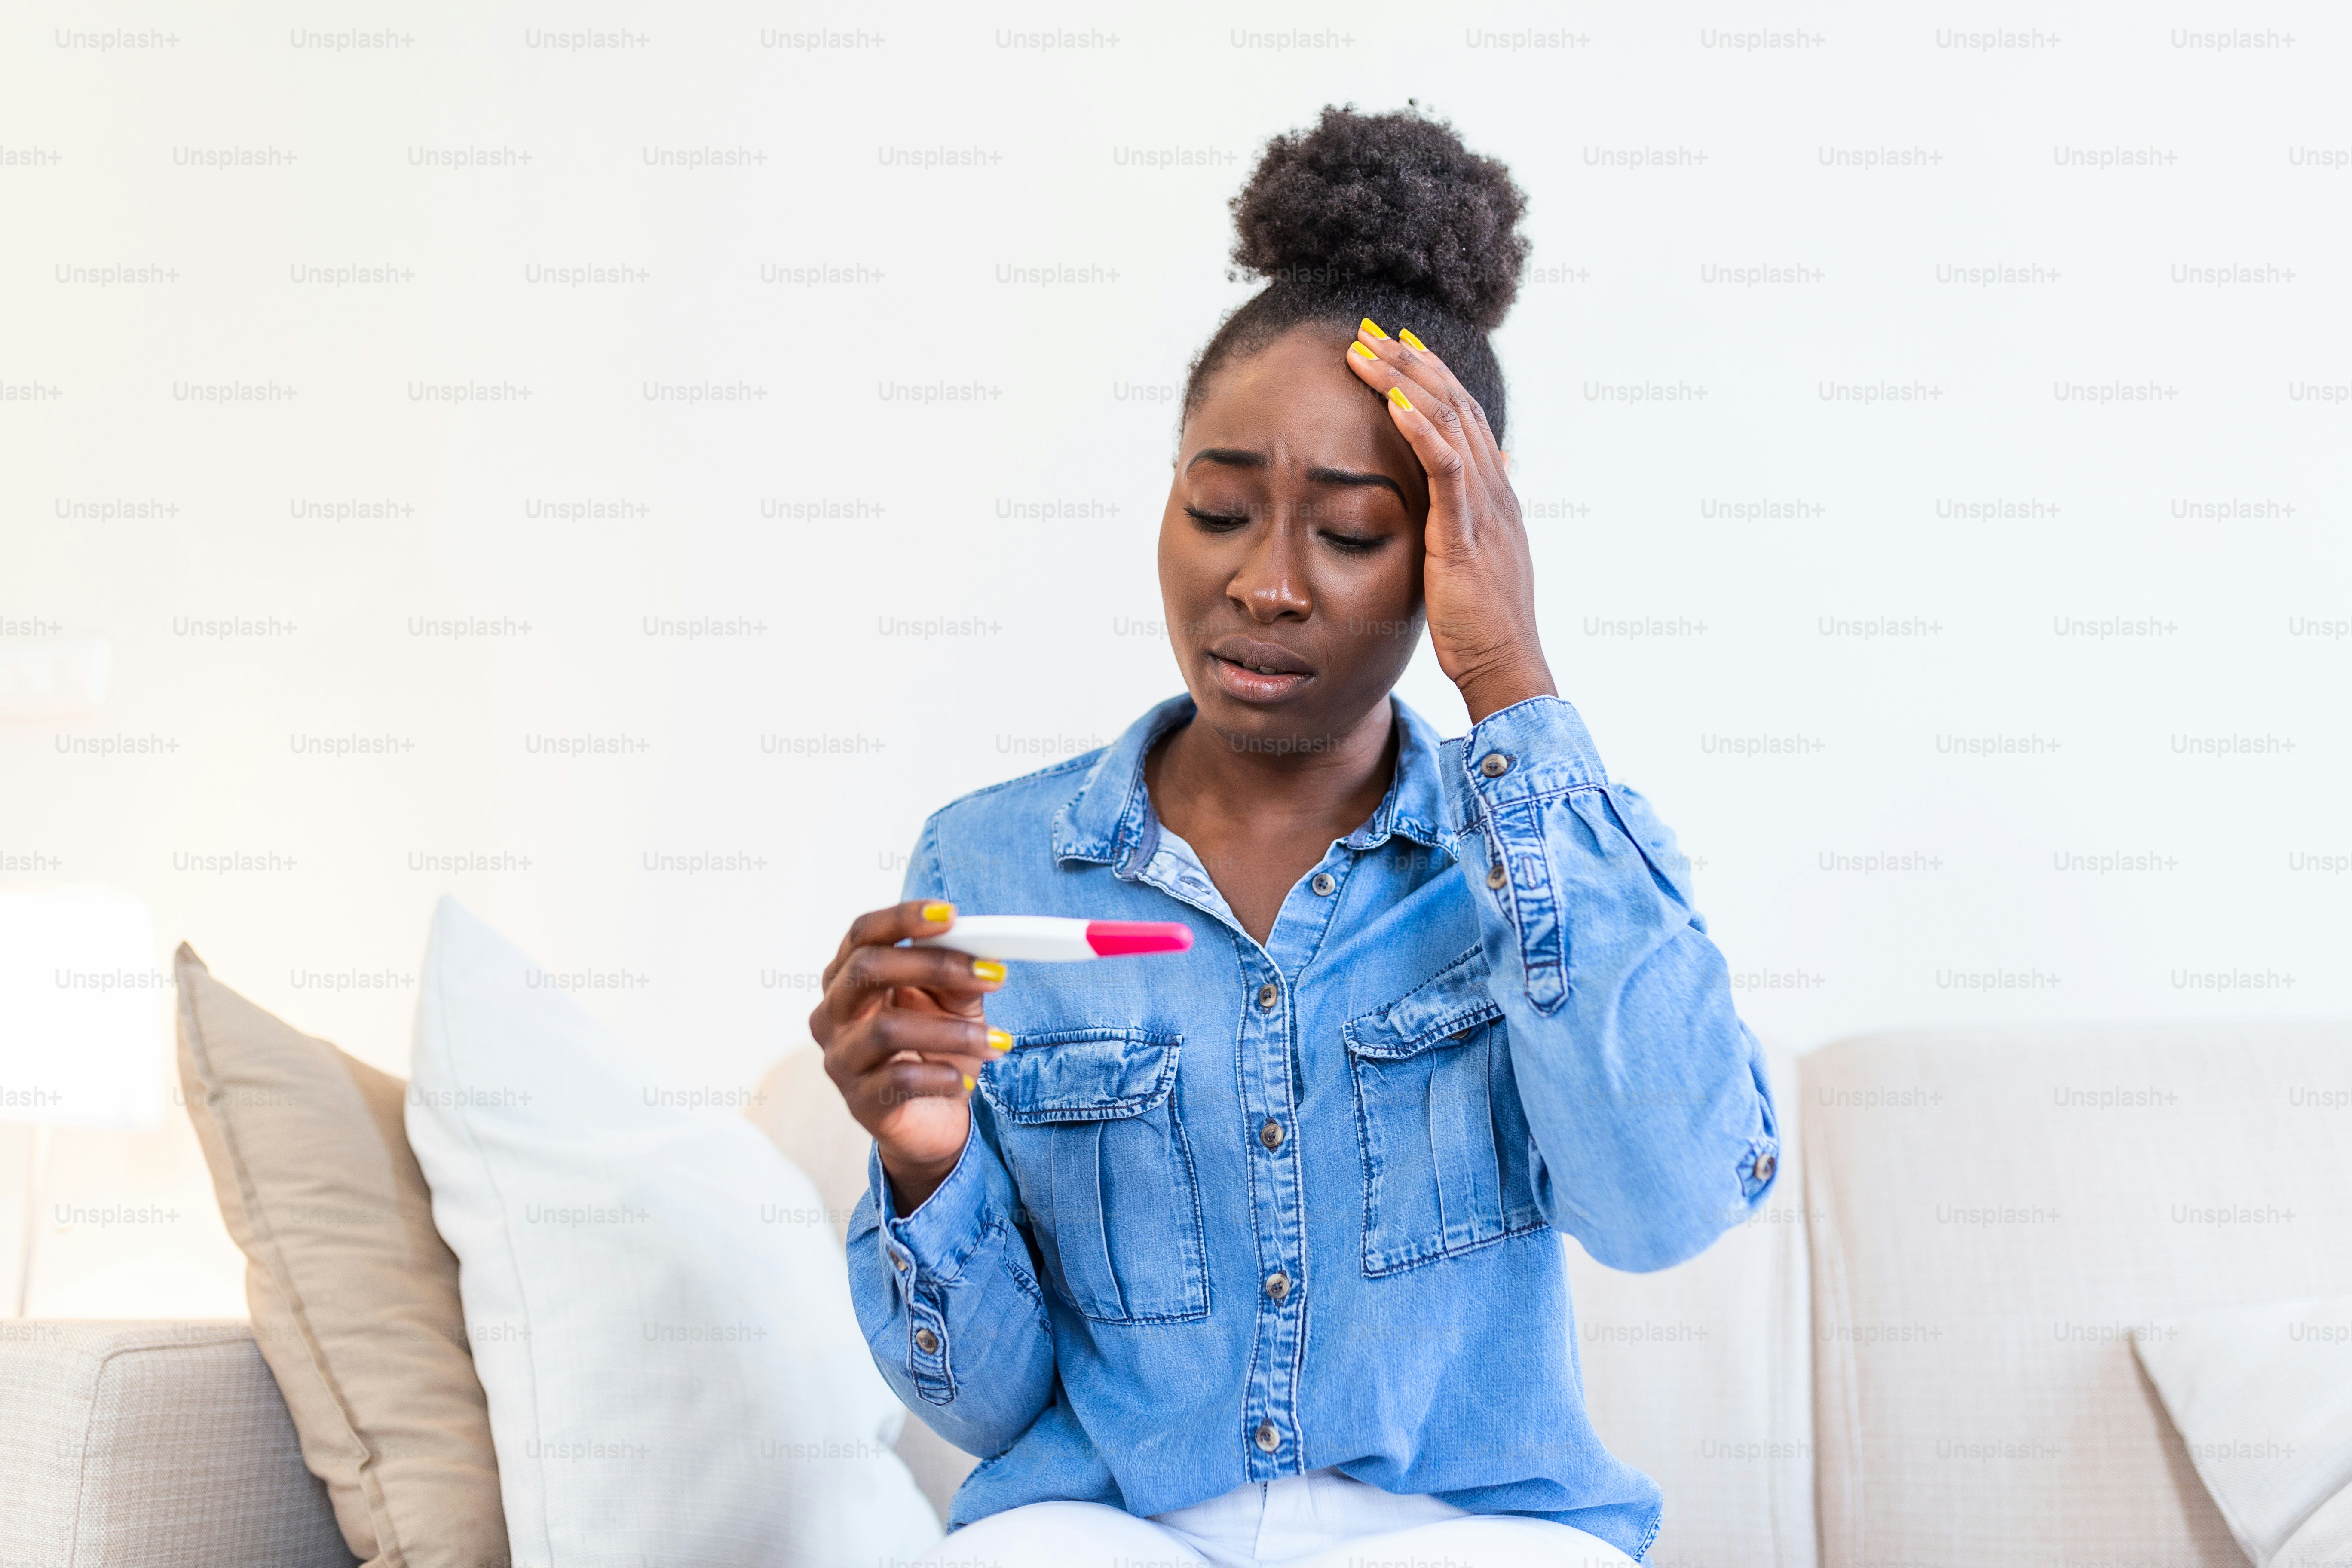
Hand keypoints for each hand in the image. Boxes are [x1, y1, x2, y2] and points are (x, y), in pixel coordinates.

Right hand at [810, 900, 1008, 1211]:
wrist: (932, 1119)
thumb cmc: (935, 1050)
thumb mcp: (951, 1004)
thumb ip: (957, 976)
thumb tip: (981, 951)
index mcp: (849, 978)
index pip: (863, 934)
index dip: (903, 919)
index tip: (952, 914)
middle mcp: (833, 1014)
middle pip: (867, 969)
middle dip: (935, 965)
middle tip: (993, 973)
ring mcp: (841, 1059)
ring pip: (887, 1029)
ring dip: (954, 1031)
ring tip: (997, 1041)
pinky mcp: (859, 1102)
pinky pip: (899, 1081)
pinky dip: (942, 1077)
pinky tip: (965, 1080)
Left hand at [1344, 322, 1556, 722]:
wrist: (1505, 665)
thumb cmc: (1482, 625)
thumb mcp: (1475, 559)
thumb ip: (1471, 516)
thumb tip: (1478, 477)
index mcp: (1493, 496)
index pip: (1463, 417)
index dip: (1429, 378)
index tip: (1393, 348)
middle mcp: (1494, 491)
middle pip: (1454, 405)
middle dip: (1412, 363)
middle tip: (1372, 330)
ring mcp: (1484, 509)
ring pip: (1449, 423)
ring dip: (1406, 381)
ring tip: (1369, 349)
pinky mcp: (1466, 534)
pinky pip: (1446, 468)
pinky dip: (1420, 429)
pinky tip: (1391, 401)